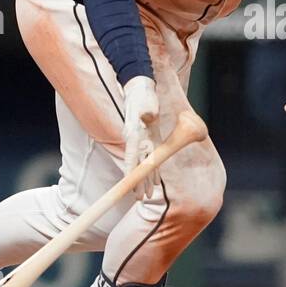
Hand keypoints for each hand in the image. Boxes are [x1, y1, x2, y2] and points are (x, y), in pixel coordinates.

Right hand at [121, 75, 159, 198]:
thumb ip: (148, 111)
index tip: (129, 185)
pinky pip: (151, 158)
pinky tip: (156, 181)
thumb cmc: (143, 95)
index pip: (131, 157)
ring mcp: (142, 141)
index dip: (130, 172)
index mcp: (134, 134)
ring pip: (144, 165)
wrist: (140, 87)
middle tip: (139, 199)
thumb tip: (148, 116)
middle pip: (137, 166)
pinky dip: (153, 170)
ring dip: (145, 181)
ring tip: (146, 196)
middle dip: (138, 183)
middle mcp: (136, 140)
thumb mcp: (146, 102)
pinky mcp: (150, 139)